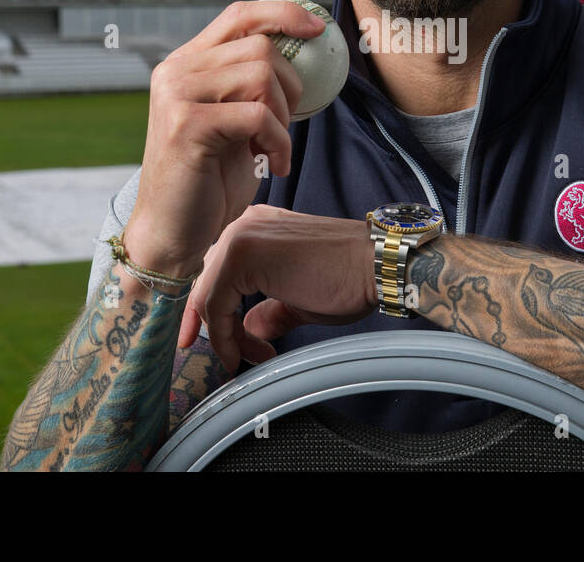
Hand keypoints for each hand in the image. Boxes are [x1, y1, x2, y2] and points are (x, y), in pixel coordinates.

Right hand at [124, 1, 325, 279]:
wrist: (174, 231)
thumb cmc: (210, 179)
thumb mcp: (234, 121)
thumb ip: (251, 85)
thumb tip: (302, 53)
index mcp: (187, 63)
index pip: (239, 15)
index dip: (283, 14)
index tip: (318, 28)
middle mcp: (176, 71)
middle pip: (259, 47)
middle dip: (291, 84)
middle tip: (288, 120)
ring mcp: (177, 95)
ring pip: (260, 76)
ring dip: (283, 115)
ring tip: (273, 145)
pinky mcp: (187, 125)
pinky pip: (257, 116)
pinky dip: (279, 141)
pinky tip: (274, 164)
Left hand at [177, 205, 375, 371]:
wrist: (376, 265)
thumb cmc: (349, 276)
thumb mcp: (299, 299)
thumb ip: (271, 312)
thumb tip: (252, 328)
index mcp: (256, 229)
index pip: (218, 275)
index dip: (214, 316)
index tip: (224, 347)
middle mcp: (243, 226)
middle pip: (208, 285)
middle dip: (218, 328)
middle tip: (236, 357)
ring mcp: (241, 236)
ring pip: (208, 296)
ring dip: (225, 336)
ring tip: (254, 356)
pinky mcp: (243, 254)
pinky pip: (215, 302)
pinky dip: (224, 334)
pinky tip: (246, 352)